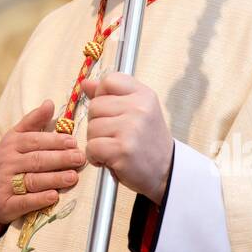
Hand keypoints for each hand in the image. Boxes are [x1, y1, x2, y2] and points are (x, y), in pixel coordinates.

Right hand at [0, 100, 85, 231]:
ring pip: (32, 180)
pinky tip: (54, 196)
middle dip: (59, 159)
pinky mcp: (5, 204)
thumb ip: (33, 120)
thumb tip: (49, 102)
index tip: (73, 142)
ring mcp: (4, 184)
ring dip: (54, 179)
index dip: (54, 141)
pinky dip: (39, 200)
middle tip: (79, 158)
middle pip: (36, 160)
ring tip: (73, 176)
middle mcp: (7, 163)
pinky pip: (23, 202)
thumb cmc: (8, 160)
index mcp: (11, 144)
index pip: (34, 141)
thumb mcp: (16, 137)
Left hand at [80, 72, 172, 205]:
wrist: (166, 171)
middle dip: (98, 123)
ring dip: (97, 141)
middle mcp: (139, 108)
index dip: (102, 96)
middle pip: (95, 106)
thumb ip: (111, 96)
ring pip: (91, 127)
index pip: (109, 80)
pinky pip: (91, 147)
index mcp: (143, 94)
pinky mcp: (122, 149)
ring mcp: (131, 128)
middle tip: (115, 135)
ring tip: (114, 147)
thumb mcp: (136, 111)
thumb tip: (85, 83)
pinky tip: (109, 159)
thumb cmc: (147, 141)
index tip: (111, 111)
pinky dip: (95, 157)